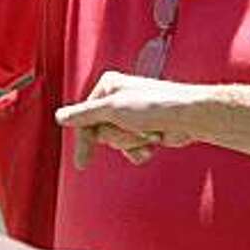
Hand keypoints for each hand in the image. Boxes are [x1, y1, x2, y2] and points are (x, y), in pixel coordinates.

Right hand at [55, 71, 201, 168]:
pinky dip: (141, 149)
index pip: (84, 118)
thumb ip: (84, 115)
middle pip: (101, 132)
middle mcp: (117, 99)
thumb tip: (60, 117)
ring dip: (133, 142)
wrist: (190, 117)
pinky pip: (131, 148)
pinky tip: (155, 142)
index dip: (85, 141)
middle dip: (119, 137)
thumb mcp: (113, 110)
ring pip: (116, 142)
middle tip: (137, 128)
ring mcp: (131, 115)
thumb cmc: (156, 106)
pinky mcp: (143, 129)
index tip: (82, 163)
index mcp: (108, 86)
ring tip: (150, 132)